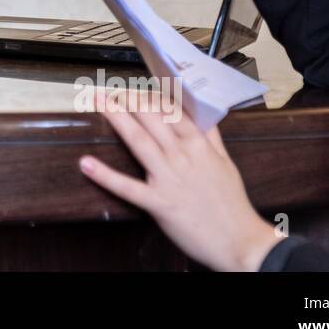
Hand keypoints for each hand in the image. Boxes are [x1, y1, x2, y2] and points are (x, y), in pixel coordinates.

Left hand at [78, 89, 280, 271]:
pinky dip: (106, 176)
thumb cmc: (232, 204)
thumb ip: (212, 137)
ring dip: (116, 118)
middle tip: (108, 87)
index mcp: (199, 145)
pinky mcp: (160, 203)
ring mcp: (170, 178)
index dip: (149, 95)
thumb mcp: (225, 162)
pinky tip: (86, 164)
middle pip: (152, 118)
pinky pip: (129, 188)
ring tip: (98, 101)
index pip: (171, 109)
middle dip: (128, 98)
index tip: (133, 87)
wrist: (241, 242)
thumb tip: (202, 115)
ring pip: (139, 141)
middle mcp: (183, 156)